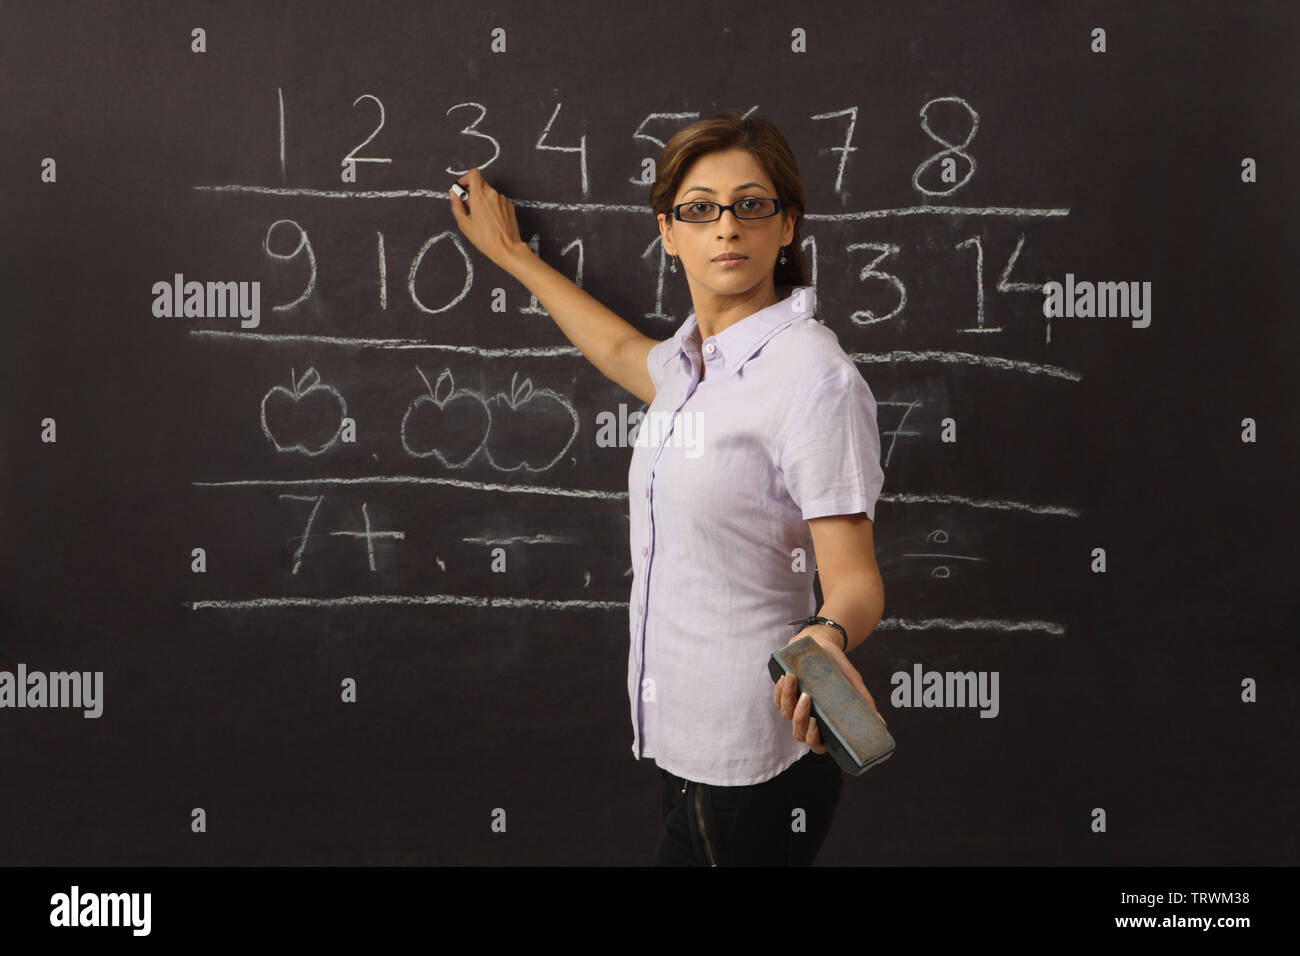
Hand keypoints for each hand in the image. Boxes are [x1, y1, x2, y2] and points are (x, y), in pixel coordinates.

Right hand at [447, 168, 526, 267]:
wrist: (507, 248)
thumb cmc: (486, 239)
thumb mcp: (464, 224)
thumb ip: (456, 206)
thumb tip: (454, 195)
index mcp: (480, 196)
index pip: (473, 174)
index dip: (465, 179)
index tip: (462, 189)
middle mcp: (493, 194)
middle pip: (480, 183)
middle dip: (472, 192)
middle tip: (469, 206)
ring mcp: (503, 200)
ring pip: (489, 193)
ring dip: (483, 200)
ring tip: (480, 217)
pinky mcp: (509, 206)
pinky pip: (497, 201)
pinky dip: (492, 206)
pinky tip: (490, 220)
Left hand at [772, 626, 886, 753]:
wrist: (822, 643)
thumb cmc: (837, 667)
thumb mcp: (852, 682)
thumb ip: (863, 701)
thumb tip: (882, 723)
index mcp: (825, 722)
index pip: (817, 745)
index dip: (814, 739)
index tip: (816, 722)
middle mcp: (808, 718)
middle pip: (799, 732)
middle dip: (800, 717)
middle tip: (807, 697)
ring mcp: (794, 707)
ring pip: (785, 713)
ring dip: (788, 697)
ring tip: (793, 679)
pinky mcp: (783, 694)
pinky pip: (776, 699)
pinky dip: (779, 689)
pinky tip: (786, 677)